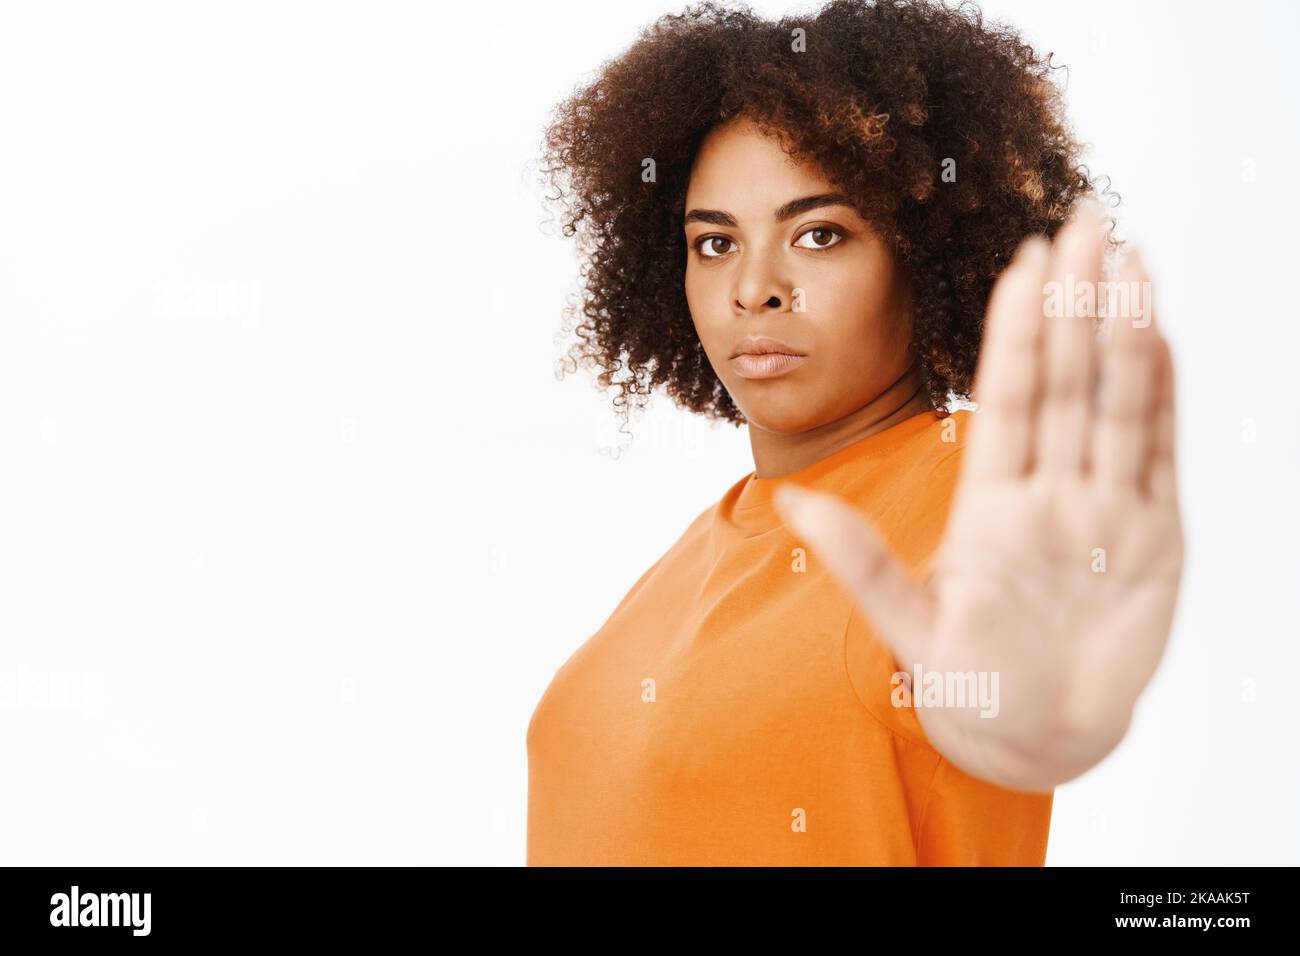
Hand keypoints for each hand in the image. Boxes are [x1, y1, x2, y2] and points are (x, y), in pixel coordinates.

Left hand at [773, 199, 1183, 791]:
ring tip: (1130, 259)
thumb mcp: (910, 626)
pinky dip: (1162, 396)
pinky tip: (1160, 336)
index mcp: (988, 501)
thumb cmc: (965, 683)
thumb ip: (862, 565)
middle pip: (1065, 378)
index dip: (1016, 329)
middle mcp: (1047, 489)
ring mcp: (1102, 509)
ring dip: (1126, 334)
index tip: (1021, 261)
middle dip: (1076, 300)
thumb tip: (793, 503)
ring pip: (1116, 403)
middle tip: (1085, 216)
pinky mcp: (1152, 538)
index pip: (1007, 395)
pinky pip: (1156, 455)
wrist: (1030, 736)